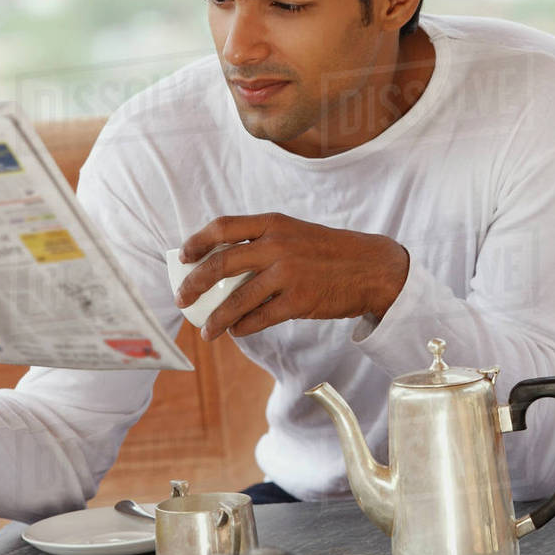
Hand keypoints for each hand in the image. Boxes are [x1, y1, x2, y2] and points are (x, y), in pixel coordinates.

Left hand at [176, 213, 408, 339]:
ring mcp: (288, 274)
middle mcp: (277, 245)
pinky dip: (243, 327)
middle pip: (221, 264)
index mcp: (274, 223)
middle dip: (194, 284)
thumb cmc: (330, 252)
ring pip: (237, 300)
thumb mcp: (296, 233)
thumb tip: (221, 264)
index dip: (197, 241)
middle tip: (182, 299)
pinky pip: (259, 318)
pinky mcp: (299, 301)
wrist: (372, 268)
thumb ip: (263, 242)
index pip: (222, 226)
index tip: (184, 256)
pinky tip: (237, 331)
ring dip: (216, 318)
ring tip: (206, 331)